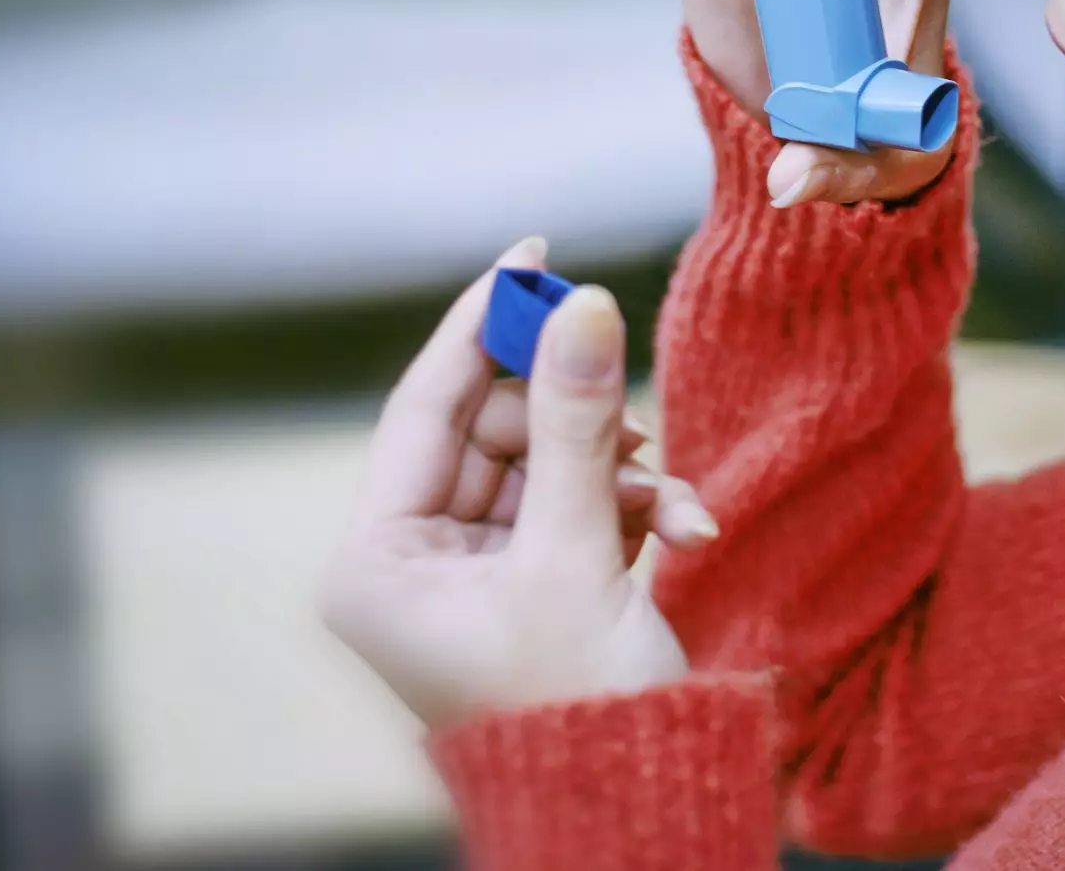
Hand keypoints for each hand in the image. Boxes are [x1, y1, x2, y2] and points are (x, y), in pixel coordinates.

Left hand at [319, 238, 712, 726]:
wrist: (640, 810)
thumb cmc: (578, 707)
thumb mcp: (575, 550)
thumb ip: (575, 420)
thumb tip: (581, 303)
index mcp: (377, 560)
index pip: (424, 403)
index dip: (482, 324)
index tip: (535, 255)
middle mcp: (413, 561)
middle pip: (495, 426)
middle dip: (577, 421)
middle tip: (633, 423)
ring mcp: (474, 572)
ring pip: (547, 460)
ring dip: (620, 469)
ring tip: (675, 505)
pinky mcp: (532, 581)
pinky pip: (578, 502)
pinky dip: (632, 506)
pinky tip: (687, 530)